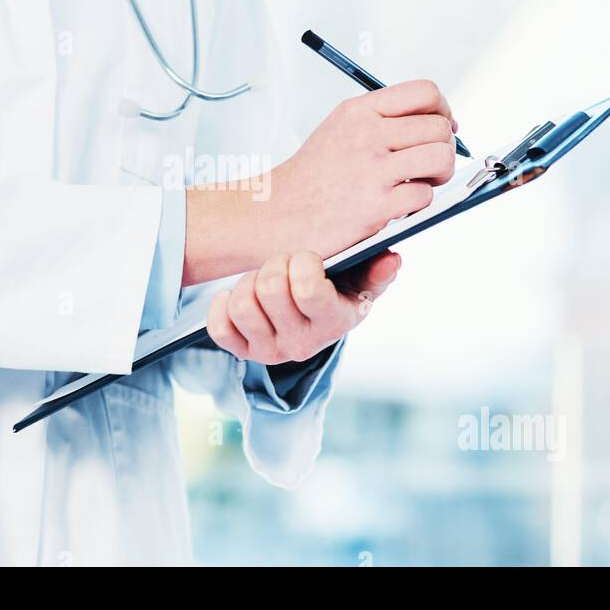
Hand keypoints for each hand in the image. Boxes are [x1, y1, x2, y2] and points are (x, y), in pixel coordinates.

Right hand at [183, 78, 454, 285]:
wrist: (276, 212)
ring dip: (439, 174)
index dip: (443, 111)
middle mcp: (366, 135)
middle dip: (444, 147)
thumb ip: (383, 119)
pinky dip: (419, 203)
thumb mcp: (341, 128)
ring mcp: (371, 170)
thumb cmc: (312, 175)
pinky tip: (400, 204)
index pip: (425, 93)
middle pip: (439, 127)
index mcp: (359, 111)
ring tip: (421, 182)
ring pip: (440, 158)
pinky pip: (424, 195)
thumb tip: (438, 120)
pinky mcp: (375, 206)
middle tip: (428, 163)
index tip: (441, 127)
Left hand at [207, 249, 400, 364]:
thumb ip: (378, 271)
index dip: (302, 262)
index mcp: (334, 324)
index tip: (307, 257)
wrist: (317, 322)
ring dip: (249, 282)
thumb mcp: (364, 283)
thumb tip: (391, 259)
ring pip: (241, 305)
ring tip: (264, 280)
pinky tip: (240, 296)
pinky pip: (219, 328)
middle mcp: (301, 345)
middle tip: (284, 264)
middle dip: (275, 264)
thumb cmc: (341, 292)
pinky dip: (221, 304)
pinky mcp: (243, 352)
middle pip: (270, 289)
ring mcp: (270, 352)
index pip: (308, 289)